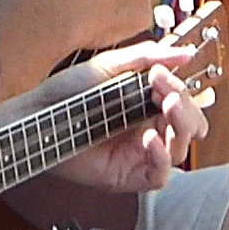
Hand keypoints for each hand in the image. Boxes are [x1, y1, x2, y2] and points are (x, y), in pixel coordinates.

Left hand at [45, 43, 206, 190]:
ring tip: (163, 109)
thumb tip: (186, 54)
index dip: (179, 89)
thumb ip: (147, 57)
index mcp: (147, 103)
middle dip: (186, 109)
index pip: (183, 100)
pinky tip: (150, 139)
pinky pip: (159, 175)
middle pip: (189, 126)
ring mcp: (139, 154)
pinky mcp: (128, 175)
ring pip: (179, 149)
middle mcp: (148, 128)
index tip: (159, 76)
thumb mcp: (109, 66)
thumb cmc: (67, 92)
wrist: (39, 116)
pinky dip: (161, 158)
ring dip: (178, 127)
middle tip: (169, 96)